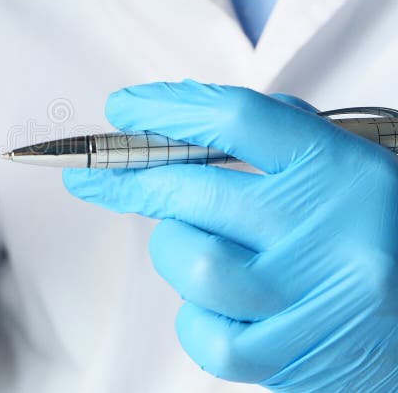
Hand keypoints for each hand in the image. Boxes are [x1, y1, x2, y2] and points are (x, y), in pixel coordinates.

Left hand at [63, 80, 397, 390]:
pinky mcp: (292, 358)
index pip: (235, 121)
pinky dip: (193, 315)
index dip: (164, 109)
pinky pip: (203, 333)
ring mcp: (310, 299)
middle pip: (194, 190)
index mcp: (343, 172)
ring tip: (187, 242)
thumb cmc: (376, 233)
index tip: (120, 111)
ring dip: (170, 247)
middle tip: (98, 174)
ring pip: (191, 261)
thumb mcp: (346, 168)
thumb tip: (173, 119)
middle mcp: (328, 231)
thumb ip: (275, 139)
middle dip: (130, 179)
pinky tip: (215, 303)